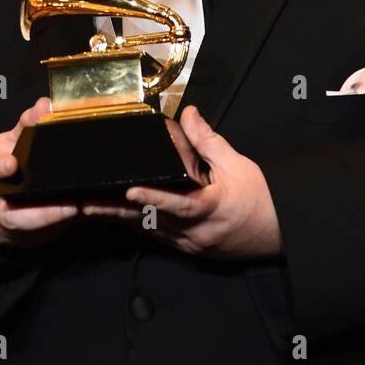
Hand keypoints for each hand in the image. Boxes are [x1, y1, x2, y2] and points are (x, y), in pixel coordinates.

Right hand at [0, 96, 80, 247]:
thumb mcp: (6, 143)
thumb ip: (25, 125)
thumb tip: (45, 104)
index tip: (11, 163)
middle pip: (13, 215)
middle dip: (41, 213)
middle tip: (68, 206)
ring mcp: (10, 225)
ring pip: (31, 229)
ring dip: (57, 221)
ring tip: (80, 210)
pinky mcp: (27, 235)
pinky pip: (45, 232)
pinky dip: (65, 224)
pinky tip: (84, 213)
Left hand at [81, 105, 283, 260]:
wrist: (278, 233)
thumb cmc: (259, 198)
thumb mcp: (237, 164)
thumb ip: (208, 140)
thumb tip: (188, 114)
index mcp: (210, 208)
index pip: (178, 204)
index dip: (153, 198)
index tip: (130, 190)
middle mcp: (196, 231)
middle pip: (151, 221)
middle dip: (118, 212)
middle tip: (86, 203)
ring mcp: (191, 244)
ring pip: (151, 232)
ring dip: (123, 220)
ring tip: (93, 208)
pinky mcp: (189, 250)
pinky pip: (159, 237)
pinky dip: (141, 225)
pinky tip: (122, 216)